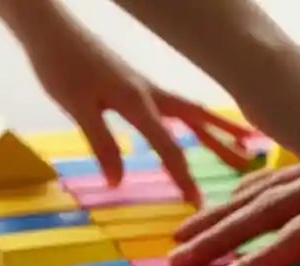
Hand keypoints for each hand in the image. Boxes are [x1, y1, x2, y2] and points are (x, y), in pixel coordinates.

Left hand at [16, 10, 249, 203]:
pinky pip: (177, 107)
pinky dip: (196, 119)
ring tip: (241, 144)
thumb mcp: (77, 107)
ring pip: (191, 112)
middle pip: (197, 121)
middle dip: (223, 143)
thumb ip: (102, 143)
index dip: (184, 176)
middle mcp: (150, 94)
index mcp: (138, 102)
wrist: (50, 29)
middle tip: (248, 162)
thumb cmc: (60, 65)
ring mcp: (146, 88)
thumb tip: (118, 181)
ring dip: (216, 129)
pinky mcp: (138, 85)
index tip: (198, 203)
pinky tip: (196, 129)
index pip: (169, 146)